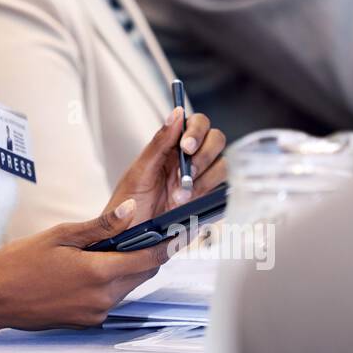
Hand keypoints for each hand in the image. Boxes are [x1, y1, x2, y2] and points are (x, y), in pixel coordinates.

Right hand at [0, 197, 171, 337]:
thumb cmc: (18, 263)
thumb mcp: (60, 235)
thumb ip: (100, 226)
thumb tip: (131, 211)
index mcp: (98, 273)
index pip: (147, 259)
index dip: (164, 245)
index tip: (176, 233)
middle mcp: (102, 298)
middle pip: (140, 275)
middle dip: (146, 255)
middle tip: (145, 234)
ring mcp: (94, 313)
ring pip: (126, 288)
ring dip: (126, 269)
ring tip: (112, 249)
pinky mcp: (86, 322)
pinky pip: (109, 299)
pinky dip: (109, 283)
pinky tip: (90, 269)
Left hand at [104, 107, 226, 219]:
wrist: (129, 240)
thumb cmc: (128, 204)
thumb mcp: (139, 172)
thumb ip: (159, 143)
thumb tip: (177, 113)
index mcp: (170, 147)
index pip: (196, 124)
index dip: (196, 130)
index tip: (186, 147)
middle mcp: (189, 160)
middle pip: (216, 140)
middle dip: (204, 156)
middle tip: (186, 175)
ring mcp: (200, 180)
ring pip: (223, 165)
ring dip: (205, 180)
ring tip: (180, 197)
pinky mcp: (207, 201)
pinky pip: (224, 190)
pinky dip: (212, 194)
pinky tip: (193, 202)